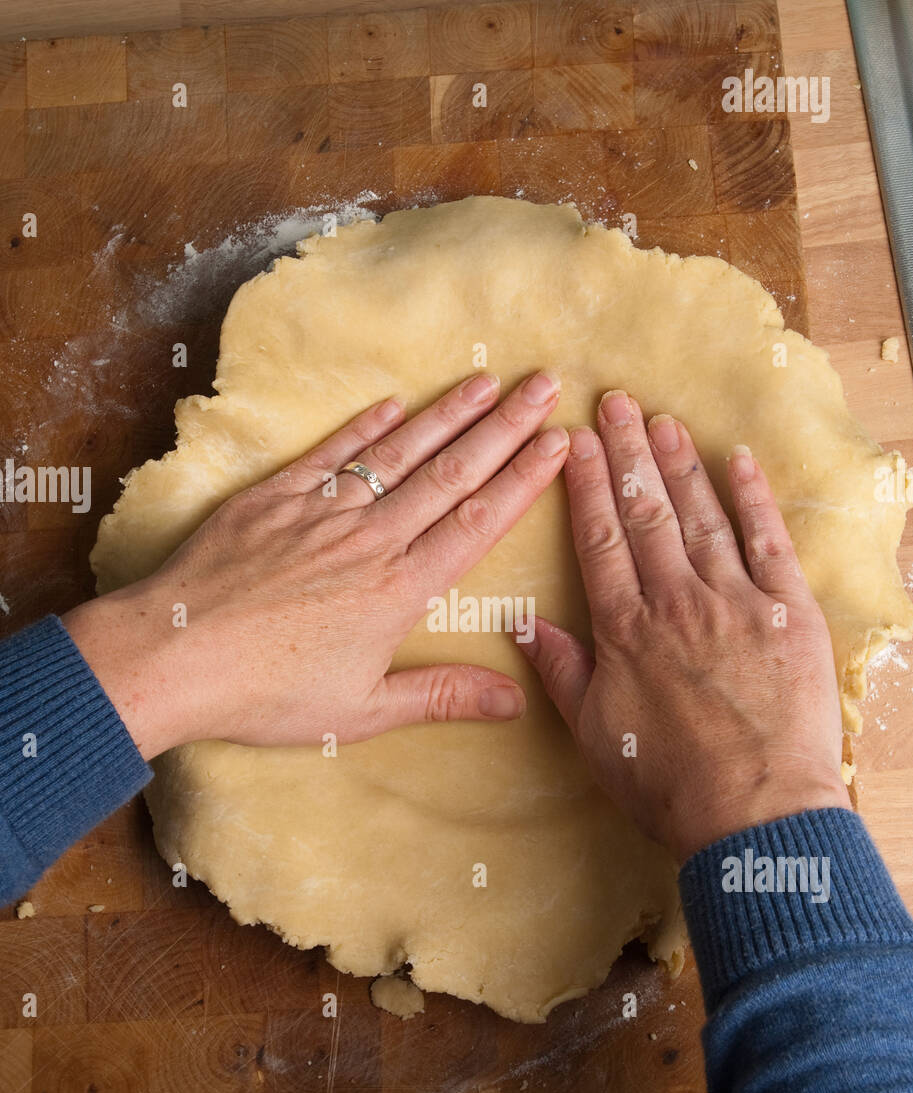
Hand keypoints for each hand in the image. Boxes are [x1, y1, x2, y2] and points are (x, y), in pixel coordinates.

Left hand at [64, 371, 568, 760]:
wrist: (174, 655)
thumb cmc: (267, 694)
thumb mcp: (362, 711)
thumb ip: (441, 696)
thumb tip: (514, 701)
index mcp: (399, 591)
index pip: (476, 524)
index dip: (523, 480)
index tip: (558, 442)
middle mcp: (370, 540)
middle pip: (450, 474)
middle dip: (504, 428)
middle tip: (544, 386)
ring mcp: (321, 513)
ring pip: (398, 453)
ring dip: (447, 415)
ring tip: (487, 381)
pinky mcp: (274, 500)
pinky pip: (330, 454)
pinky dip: (365, 426)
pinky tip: (394, 404)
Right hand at [517, 391, 850, 864]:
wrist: (755, 816)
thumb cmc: (667, 784)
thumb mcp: (594, 735)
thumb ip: (562, 672)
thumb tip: (525, 622)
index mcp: (626, 630)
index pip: (600, 539)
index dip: (588, 485)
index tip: (577, 441)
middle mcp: (677, 601)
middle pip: (647, 513)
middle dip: (629, 453)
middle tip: (616, 402)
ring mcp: (736, 602)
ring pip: (702, 517)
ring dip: (680, 464)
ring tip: (662, 420)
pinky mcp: (788, 614)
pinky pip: (769, 544)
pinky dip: (754, 500)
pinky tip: (738, 462)